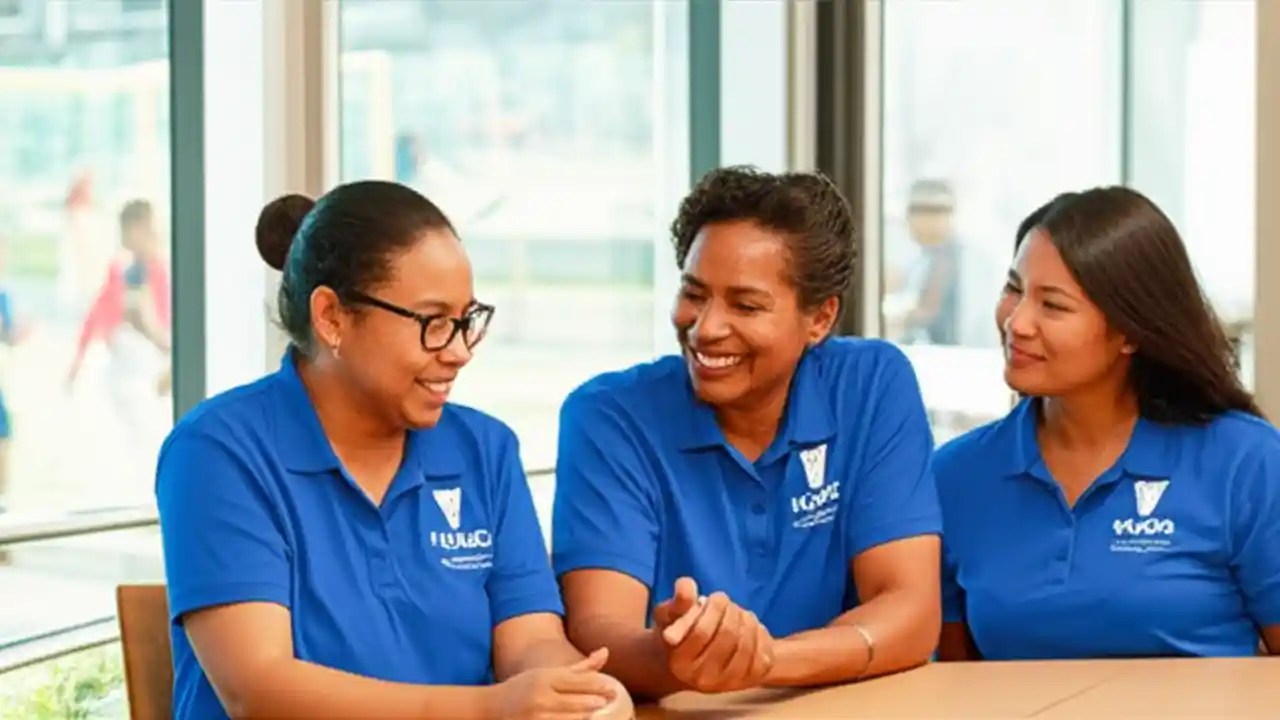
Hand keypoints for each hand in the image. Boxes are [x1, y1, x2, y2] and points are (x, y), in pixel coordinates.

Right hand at [490, 648, 617, 719]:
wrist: (492, 707)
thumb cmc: (526, 688)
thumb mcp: (550, 674)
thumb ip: (580, 668)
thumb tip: (606, 651)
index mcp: (545, 679)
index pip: (578, 681)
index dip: (598, 685)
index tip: (612, 689)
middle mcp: (541, 698)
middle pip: (577, 702)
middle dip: (596, 703)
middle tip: (609, 702)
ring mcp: (536, 717)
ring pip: (571, 719)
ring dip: (585, 717)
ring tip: (596, 714)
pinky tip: (580, 719)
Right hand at [653, 577, 773, 693]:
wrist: (701, 660)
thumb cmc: (683, 633)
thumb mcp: (672, 615)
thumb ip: (679, 601)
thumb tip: (687, 586)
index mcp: (679, 664)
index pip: (701, 631)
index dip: (712, 608)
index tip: (713, 597)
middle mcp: (704, 679)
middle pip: (727, 634)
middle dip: (729, 609)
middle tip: (724, 602)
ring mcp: (729, 682)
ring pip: (747, 639)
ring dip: (743, 617)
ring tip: (734, 612)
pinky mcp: (752, 679)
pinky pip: (763, 647)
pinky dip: (757, 630)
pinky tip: (747, 626)